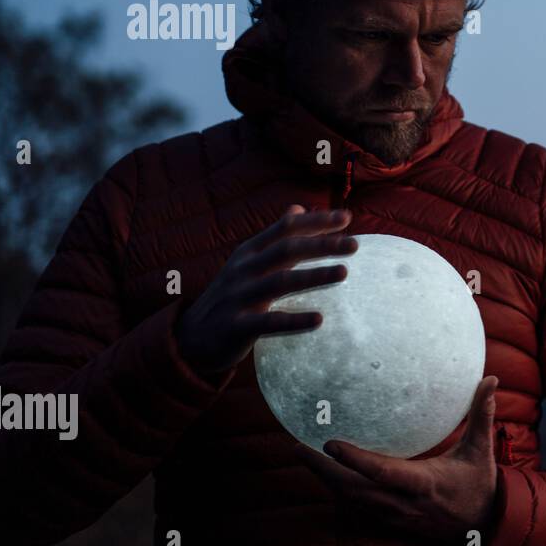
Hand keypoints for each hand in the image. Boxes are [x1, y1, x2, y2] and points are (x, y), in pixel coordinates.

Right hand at [174, 204, 356, 375]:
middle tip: (355, 244)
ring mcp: (238, 297)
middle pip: (286, 251)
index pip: (285, 229)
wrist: (189, 338)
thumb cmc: (231, 296)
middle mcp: (243, 270)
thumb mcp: (247, 262)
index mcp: (249, 252)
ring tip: (344, 272)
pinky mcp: (236, 327)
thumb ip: (274, 237)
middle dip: (321, 245)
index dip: (315, 222)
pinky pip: (269, 323)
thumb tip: (297, 208)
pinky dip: (294, 320)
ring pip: (279, 282)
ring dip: (313, 276)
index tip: (347, 218)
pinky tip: (320, 319)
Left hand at [295, 376, 500, 544]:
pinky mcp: (388, 519)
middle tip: (297, 446)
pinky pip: (354, 505)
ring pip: (349, 499)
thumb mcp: (481, 450)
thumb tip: (490, 379)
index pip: (384, 473)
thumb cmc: (479, 484)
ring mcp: (393, 514)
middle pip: (353, 489)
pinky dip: (335, 488)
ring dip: (324, 478)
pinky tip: (322, 471)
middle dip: (323, 469)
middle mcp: (403, 502)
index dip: (356, 460)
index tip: (330, 443)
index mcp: (424, 483)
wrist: (479, 527)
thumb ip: (482, 414)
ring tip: (302, 453)